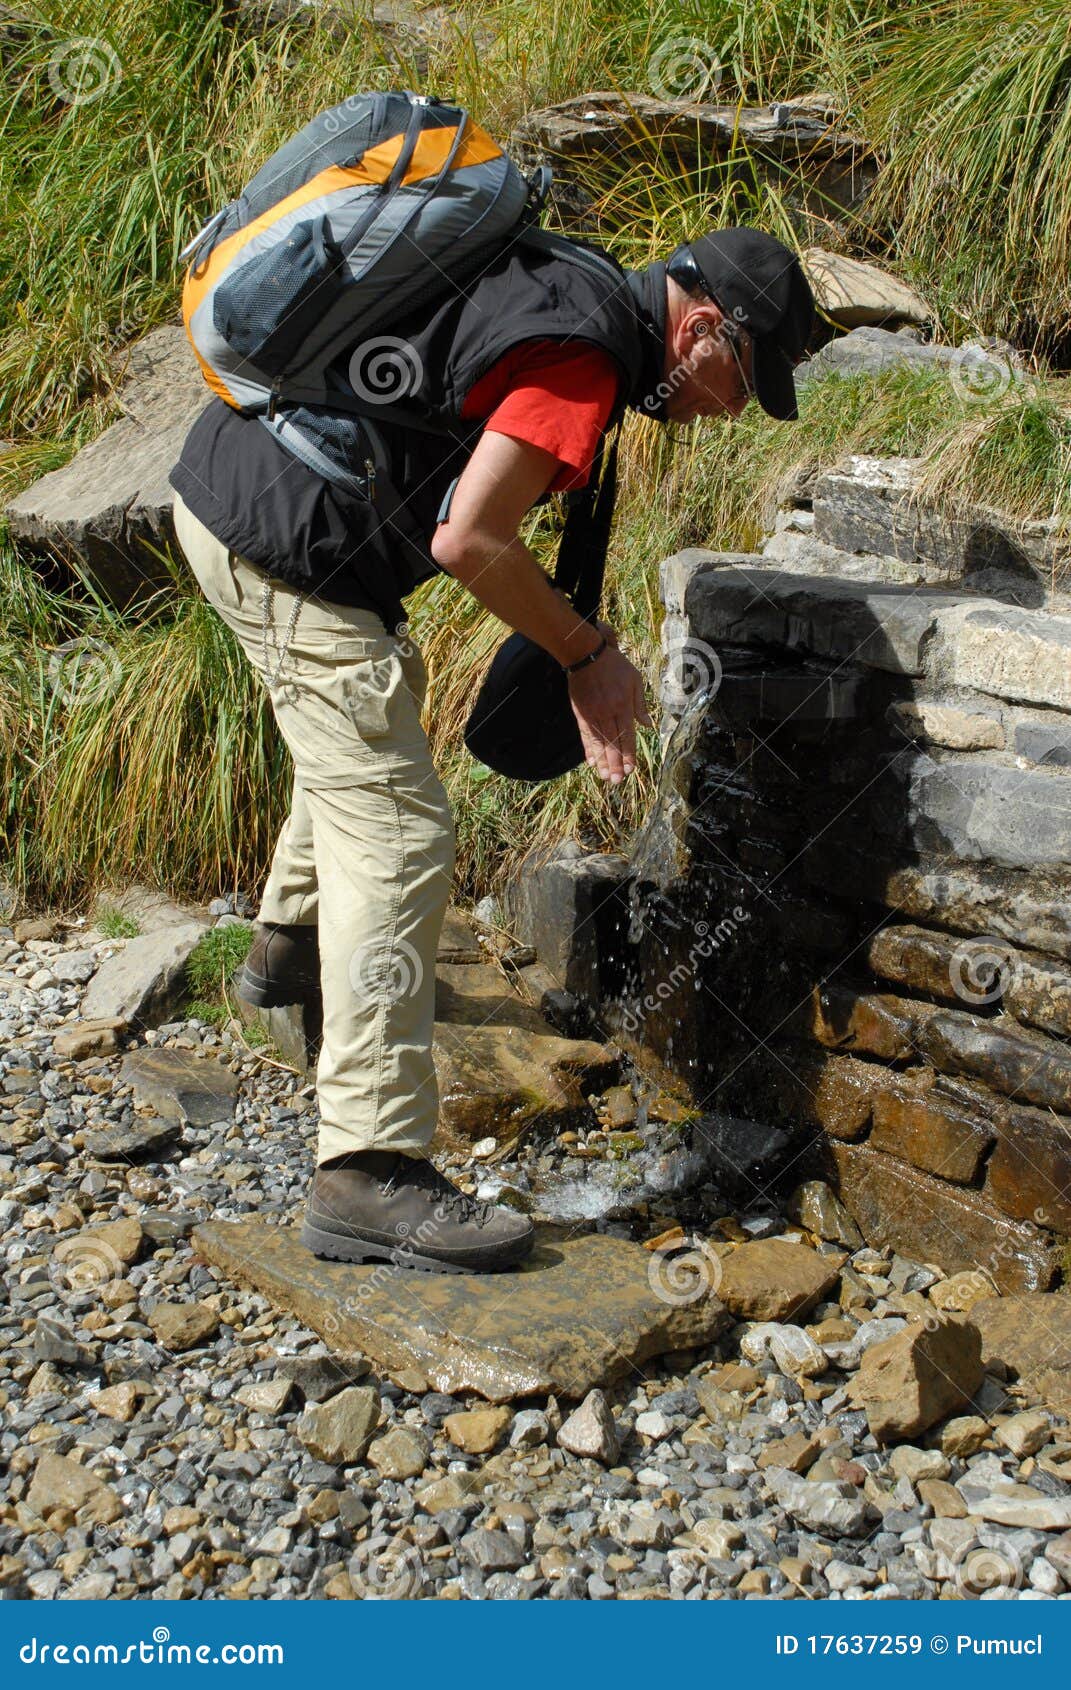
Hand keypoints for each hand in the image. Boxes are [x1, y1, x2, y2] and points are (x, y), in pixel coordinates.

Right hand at [567, 640, 652, 783]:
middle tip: (618, 781)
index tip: (631, 769)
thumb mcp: (634, 680)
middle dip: (616, 764)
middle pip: (612, 743)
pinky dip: (588, 750)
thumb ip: (640, 704)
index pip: (627, 735)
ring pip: (598, 743)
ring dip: (602, 762)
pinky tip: (591, 762)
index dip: (629, 754)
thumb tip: (648, 724)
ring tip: (606, 777)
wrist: (586, 655)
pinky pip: (585, 735)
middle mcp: (608, 713)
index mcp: (623, 705)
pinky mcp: (581, 714)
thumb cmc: (614, 666)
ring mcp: (593, 714)